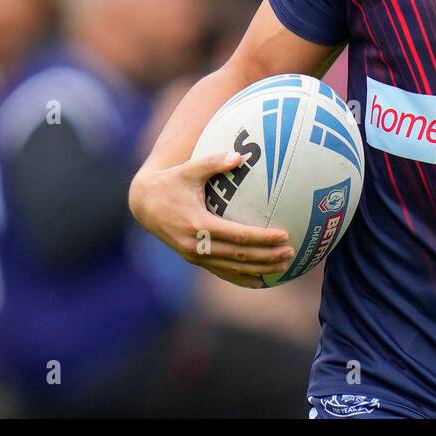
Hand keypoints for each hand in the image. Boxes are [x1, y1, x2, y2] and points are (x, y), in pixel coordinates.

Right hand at [129, 152, 295, 287]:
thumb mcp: (189, 169)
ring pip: (232, 267)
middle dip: (267, 256)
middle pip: (238, 255)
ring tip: (284, 266)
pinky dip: (241, 277)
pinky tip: (261, 280)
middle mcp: (195, 244)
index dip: (262, 237)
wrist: (144, 203)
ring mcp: (194, 255)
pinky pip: (221, 271)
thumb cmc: (172, 181)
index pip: (237, 235)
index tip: (284, 235)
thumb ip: (213, 162)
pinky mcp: (193, 258)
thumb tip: (239, 156)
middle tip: (291, 252)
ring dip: (259, 268)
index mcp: (197, 223)